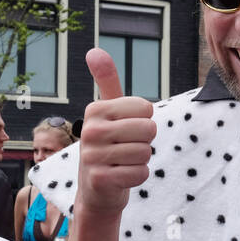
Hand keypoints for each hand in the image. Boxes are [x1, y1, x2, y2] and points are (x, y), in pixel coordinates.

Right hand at [75, 49, 156, 219]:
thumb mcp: (108, 112)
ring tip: (123, 162)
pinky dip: (138, 176)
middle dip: (145, 141)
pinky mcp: (99, 179)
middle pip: (149, 129)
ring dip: (141, 160)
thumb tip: (93, 50)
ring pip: (146, 152)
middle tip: (127, 147)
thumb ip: (106, 81)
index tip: (127, 129)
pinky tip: (122, 176)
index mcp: (95, 109)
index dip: (144, 121)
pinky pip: (141, 173)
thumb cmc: (109, 145)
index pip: (146, 108)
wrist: (97, 190)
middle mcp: (90, 130)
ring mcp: (92, 156)